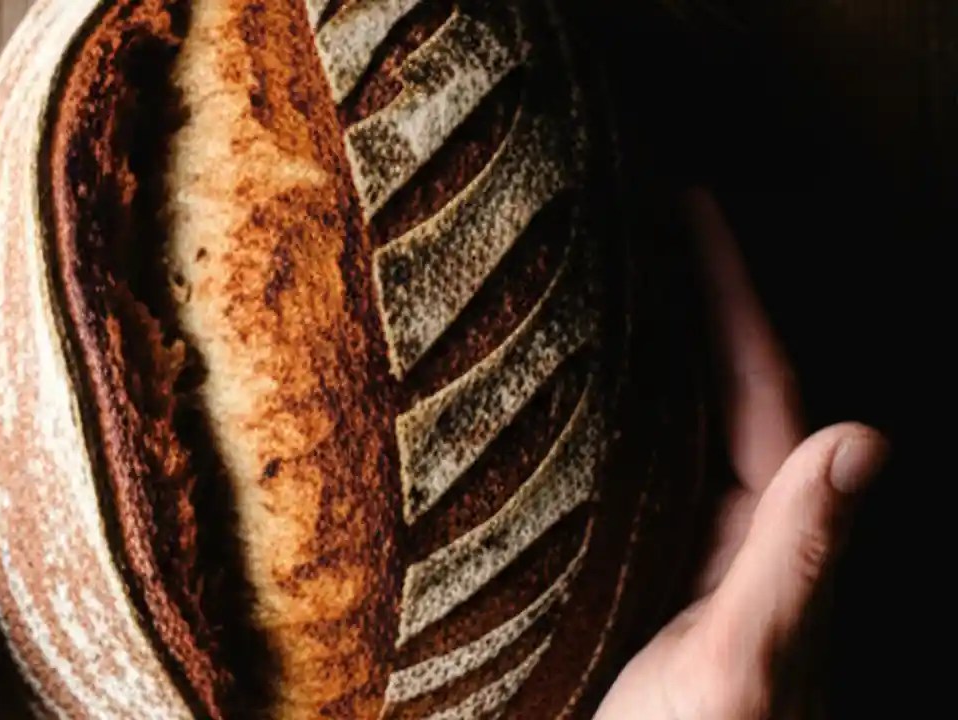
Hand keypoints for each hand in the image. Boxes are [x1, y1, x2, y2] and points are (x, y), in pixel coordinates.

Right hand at [594, 189, 888, 718]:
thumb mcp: (742, 674)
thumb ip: (794, 567)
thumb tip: (860, 438)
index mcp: (770, 546)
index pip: (761, 393)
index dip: (733, 295)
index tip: (689, 206)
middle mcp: (732, 543)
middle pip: (714, 394)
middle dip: (684, 304)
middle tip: (629, 221)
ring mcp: (674, 563)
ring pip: (658, 433)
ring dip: (630, 356)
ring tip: (582, 284)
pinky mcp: (618, 586)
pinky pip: (607, 480)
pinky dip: (582, 427)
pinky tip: (537, 401)